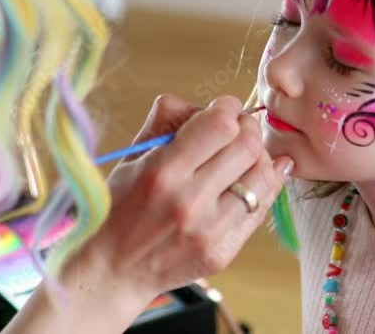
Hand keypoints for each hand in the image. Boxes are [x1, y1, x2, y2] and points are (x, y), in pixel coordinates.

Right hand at [73, 95, 292, 299]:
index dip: (227, 108)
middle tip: (236, 130)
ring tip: (243, 157)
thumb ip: (167, 120)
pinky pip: (262, 207)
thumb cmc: (119, 207)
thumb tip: (210, 104)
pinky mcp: (222, 252)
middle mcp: (188, 202)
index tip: (221, 110)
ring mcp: (209, 231)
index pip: (221, 124)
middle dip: (246, 128)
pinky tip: (253, 178)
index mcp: (162, 171)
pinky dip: (263, 186)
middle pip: (248, 146)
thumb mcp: (132, 156)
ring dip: (258, 158)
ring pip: (263, 175)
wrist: (111, 270)